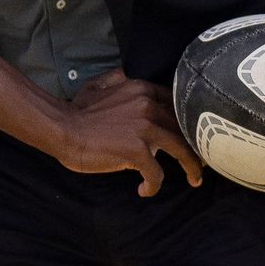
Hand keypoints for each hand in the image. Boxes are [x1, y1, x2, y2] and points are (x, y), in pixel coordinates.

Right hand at [62, 69, 203, 195]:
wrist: (63, 129)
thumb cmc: (77, 110)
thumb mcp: (98, 85)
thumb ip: (117, 78)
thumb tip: (127, 74)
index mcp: (142, 89)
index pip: (177, 104)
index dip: (188, 121)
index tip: (192, 135)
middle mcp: (148, 106)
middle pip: (184, 127)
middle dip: (196, 145)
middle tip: (201, 162)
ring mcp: (145, 129)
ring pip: (181, 150)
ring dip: (191, 167)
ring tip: (194, 180)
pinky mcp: (138, 152)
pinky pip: (157, 173)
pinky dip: (153, 185)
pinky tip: (144, 190)